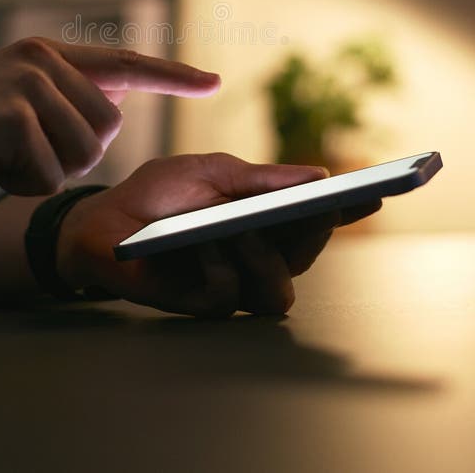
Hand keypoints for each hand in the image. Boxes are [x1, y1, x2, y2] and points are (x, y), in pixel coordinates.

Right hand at [0, 38, 219, 196]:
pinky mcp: (14, 115)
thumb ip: (63, 97)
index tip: (212, 81)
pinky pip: (50, 175)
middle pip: (108, 128)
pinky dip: (23, 185)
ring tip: (4, 155)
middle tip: (23, 151)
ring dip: (48, 172)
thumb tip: (115, 104)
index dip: (172, 76)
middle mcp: (43, 59)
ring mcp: (28, 83)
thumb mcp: (15, 100)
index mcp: (47, 54)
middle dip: (75, 154)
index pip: (125, 62)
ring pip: (86, 153)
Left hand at [56, 153, 380, 317]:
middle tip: (314, 210)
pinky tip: (202, 242)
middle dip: (310, 234)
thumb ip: (261, 178)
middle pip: (304, 256)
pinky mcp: (201, 303)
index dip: (344, 211)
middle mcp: (253, 255)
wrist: (103, 220)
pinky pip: (230, 294)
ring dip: (264, 256)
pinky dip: (219, 265)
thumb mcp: (211, 171)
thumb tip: (317, 175)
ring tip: (241, 228)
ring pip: (277, 289)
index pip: (312, 222)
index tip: (371, 195)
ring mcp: (231, 282)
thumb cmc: (158, 194)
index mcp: (261, 220)